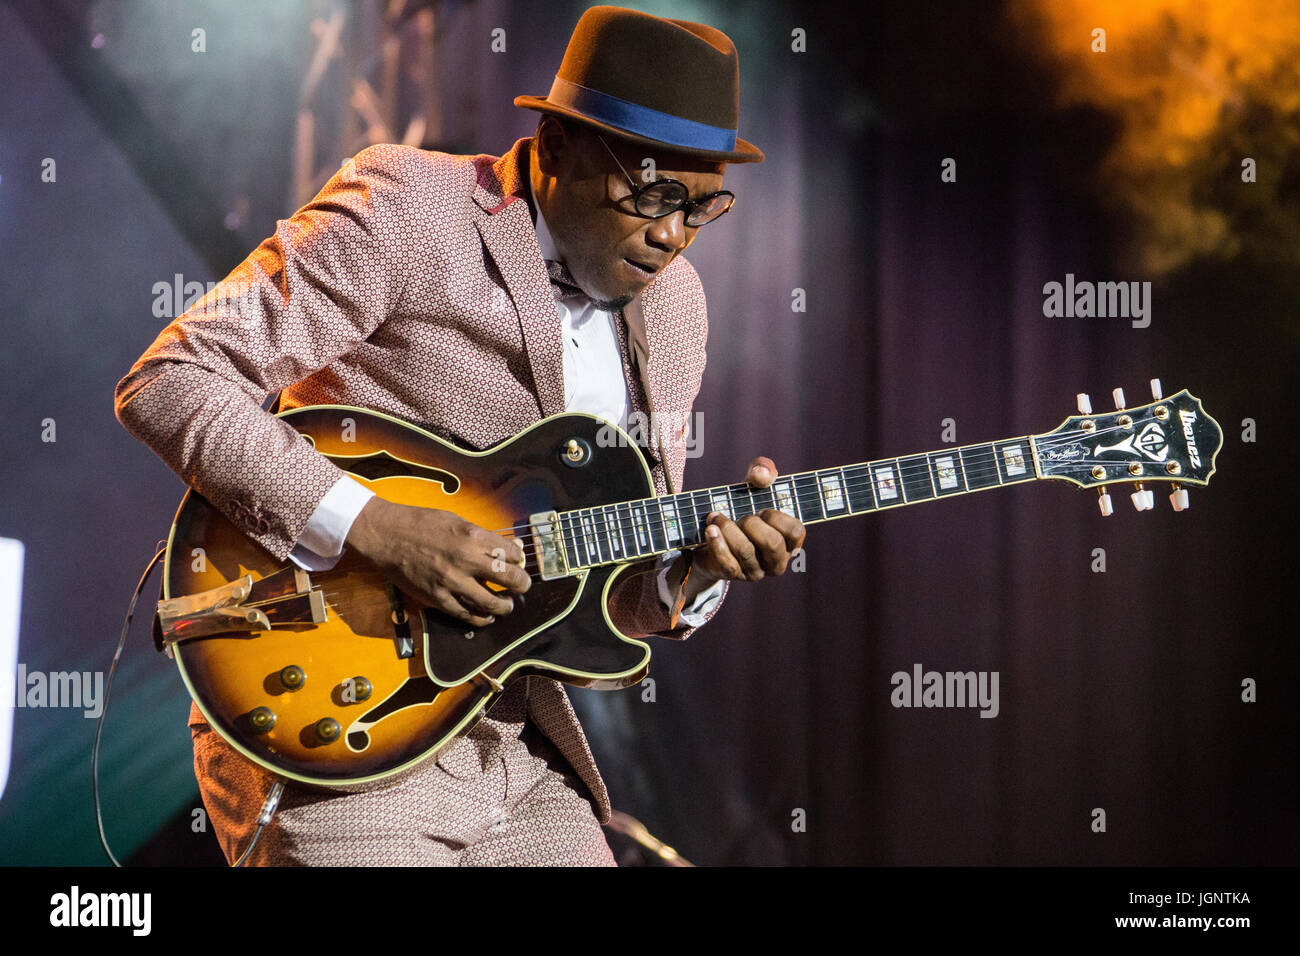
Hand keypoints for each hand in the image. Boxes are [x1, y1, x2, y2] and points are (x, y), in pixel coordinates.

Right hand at [344, 497, 529, 626]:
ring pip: (492, 602)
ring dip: (505, 606)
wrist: (387, 535)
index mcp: (473, 536)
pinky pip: (466, 614)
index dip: (520, 559)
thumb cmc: (422, 523)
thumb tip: (512, 547)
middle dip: (522, 584)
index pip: (512, 553)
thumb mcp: (457, 520)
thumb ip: (484, 536)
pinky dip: (480, 618)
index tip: (519, 562)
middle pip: (510, 578)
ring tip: (507, 604)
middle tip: (522, 585)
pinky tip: (486, 617)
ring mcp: (452, 581)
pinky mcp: (437, 597)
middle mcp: (466, 559)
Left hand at [685, 456, 805, 594]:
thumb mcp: (754, 485)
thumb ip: (763, 470)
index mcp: (789, 541)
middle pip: (772, 543)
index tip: (761, 509)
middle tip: (741, 516)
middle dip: (752, 523)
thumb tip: (761, 475)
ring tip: (716, 516)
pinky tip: (710, 529)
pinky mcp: (733, 575)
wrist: (710, 533)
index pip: (796, 532)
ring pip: (746, 551)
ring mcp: (755, 571)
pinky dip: (717, 543)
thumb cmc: (741, 507)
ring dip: (729, 528)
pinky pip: (727, 563)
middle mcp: (776, 560)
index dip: (777, 517)